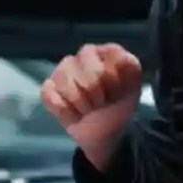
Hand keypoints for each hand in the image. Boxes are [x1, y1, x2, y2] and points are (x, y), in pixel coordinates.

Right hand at [41, 43, 142, 170]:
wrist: (104, 130)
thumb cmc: (118, 105)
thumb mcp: (133, 88)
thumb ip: (131, 69)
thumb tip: (121, 59)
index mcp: (106, 52)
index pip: (112, 62)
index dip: (116, 85)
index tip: (118, 95)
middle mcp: (84, 56)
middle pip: (92, 79)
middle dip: (99, 100)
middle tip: (102, 104)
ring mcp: (63, 70)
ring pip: (71, 90)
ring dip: (84, 108)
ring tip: (89, 110)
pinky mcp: (48, 88)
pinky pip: (53, 100)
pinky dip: (67, 114)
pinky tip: (75, 115)